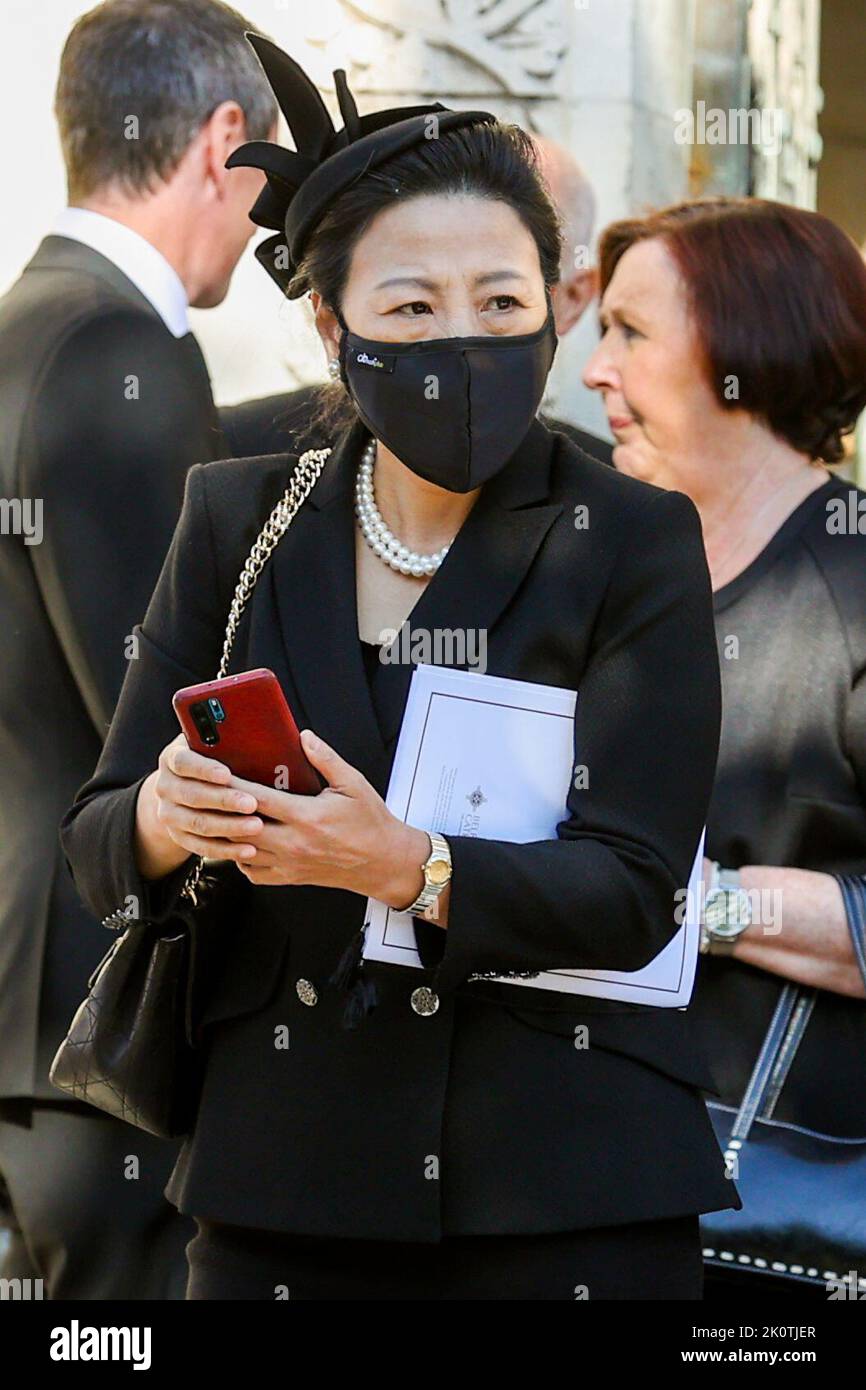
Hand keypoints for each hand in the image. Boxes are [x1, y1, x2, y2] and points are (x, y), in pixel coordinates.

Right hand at [140, 732, 264, 872]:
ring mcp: (169, 814)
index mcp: (172, 758)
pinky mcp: (178, 836)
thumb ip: (228, 741)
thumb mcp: (213, 745)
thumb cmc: (212, 759)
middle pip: (192, 795)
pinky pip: (202, 847)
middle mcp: (165, 786)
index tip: (227, 774)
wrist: (182, 786)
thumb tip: (266, 739)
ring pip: (198, 823)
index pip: (184, 762)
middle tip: (252, 803)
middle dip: (224, 800)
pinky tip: (249, 849)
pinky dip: (226, 850)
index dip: (204, 769)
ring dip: (229, 827)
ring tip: (256, 826)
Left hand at [231, 729, 428, 906]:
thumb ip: (326, 759)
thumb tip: (304, 737)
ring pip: (241, 852)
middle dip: (223, 809)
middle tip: (208, 792)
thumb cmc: (370, 822)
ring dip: (227, 834)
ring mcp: (289, 863)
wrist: (382, 862)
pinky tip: (240, 842)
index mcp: (307, 817)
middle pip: (241, 827)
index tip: (217, 771)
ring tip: (218, 816)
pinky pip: (252, 872)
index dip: (233, 784)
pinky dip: (240, 858)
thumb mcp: (353, 784)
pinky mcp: (289, 878)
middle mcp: (293, 843)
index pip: (258, 798)